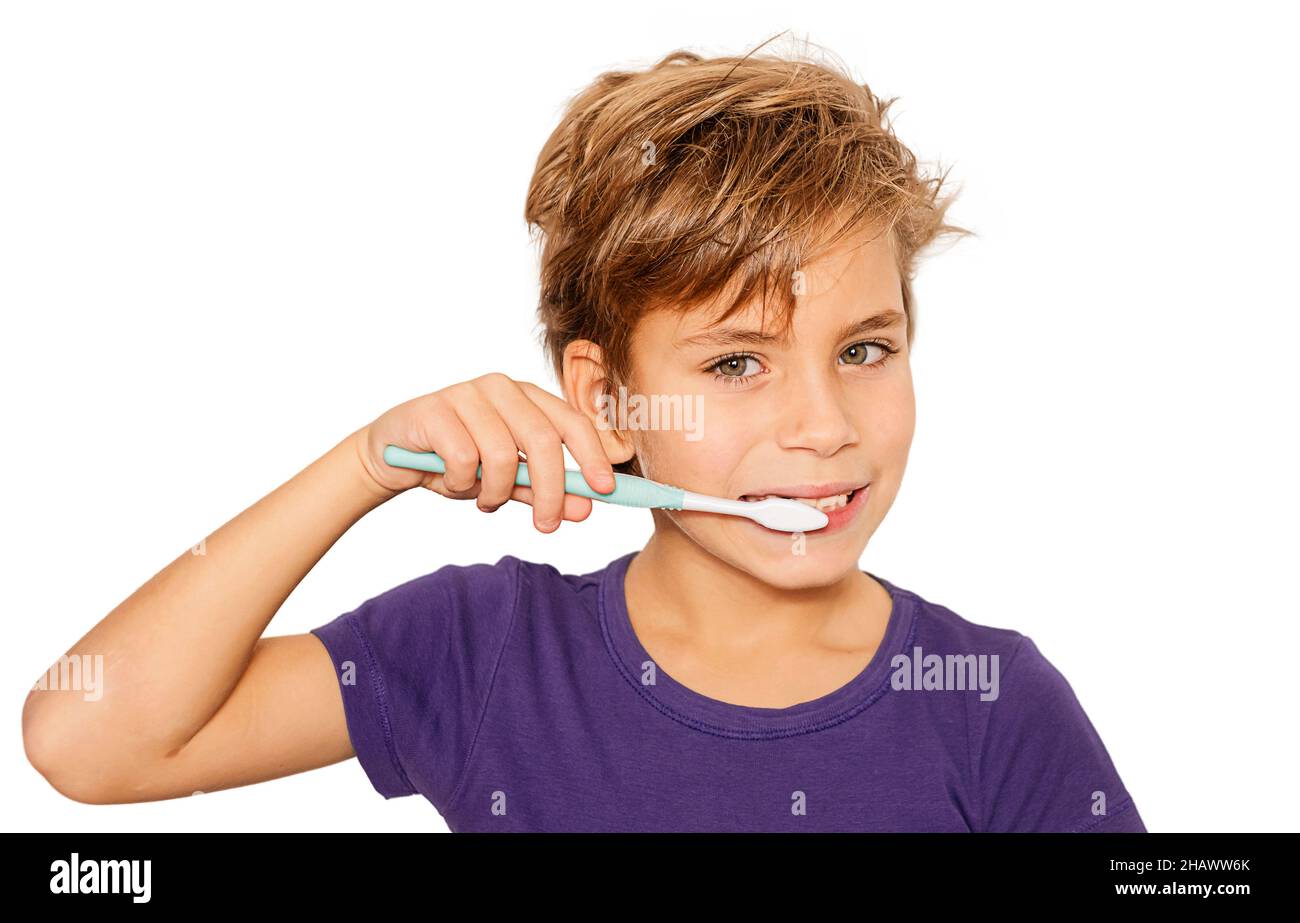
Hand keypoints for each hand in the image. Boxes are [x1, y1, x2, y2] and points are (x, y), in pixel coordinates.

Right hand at [352, 373, 616, 531]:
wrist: (392, 458)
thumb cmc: (455, 463)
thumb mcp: (506, 482)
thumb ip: (544, 491)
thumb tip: (585, 509)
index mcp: (526, 397)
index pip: (571, 422)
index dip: (593, 455)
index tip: (606, 490)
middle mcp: (501, 388)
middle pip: (543, 440)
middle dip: (551, 490)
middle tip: (547, 525)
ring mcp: (466, 394)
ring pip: (502, 454)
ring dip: (495, 491)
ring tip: (484, 500)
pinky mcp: (434, 409)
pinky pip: (463, 458)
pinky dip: (461, 483)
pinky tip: (451, 482)